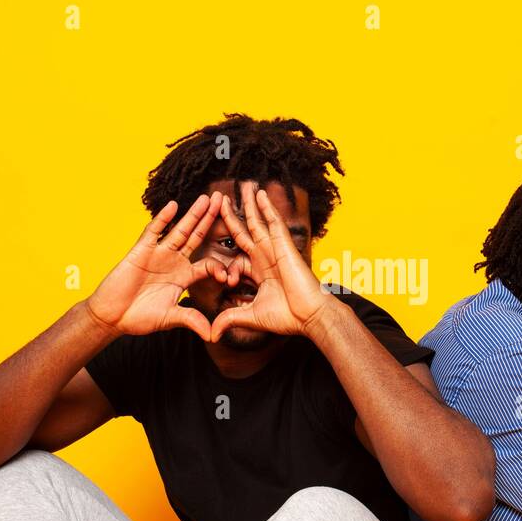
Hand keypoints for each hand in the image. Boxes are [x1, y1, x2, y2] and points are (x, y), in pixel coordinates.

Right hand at [86, 192, 230, 340]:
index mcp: (184, 277)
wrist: (111, 316)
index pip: (208, 264)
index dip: (219, 267)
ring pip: (180, 230)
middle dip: (210, 220)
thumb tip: (212, 335)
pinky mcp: (141, 250)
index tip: (227, 276)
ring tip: (208, 198)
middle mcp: (174, 261)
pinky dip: (163, 219)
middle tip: (225, 202)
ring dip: (193, 214)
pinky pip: (154, 231)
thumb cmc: (139, 318)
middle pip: (197, 237)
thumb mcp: (170, 318)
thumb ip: (191, 320)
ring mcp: (158, 253)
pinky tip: (174, 206)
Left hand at [209, 182, 336, 341]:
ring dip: (251, 203)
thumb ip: (230, 319)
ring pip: (259, 221)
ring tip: (244, 185)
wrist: (310, 317)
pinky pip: (273, 222)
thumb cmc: (287, 318)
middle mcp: (266, 257)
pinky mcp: (285, 246)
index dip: (225, 262)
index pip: (237, 256)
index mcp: (259, 272)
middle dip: (234, 214)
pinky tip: (259, 193)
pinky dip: (267, 207)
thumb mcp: (251, 316)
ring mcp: (275, 249)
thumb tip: (212, 334)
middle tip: (223, 198)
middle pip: (246, 230)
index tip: (222, 275)